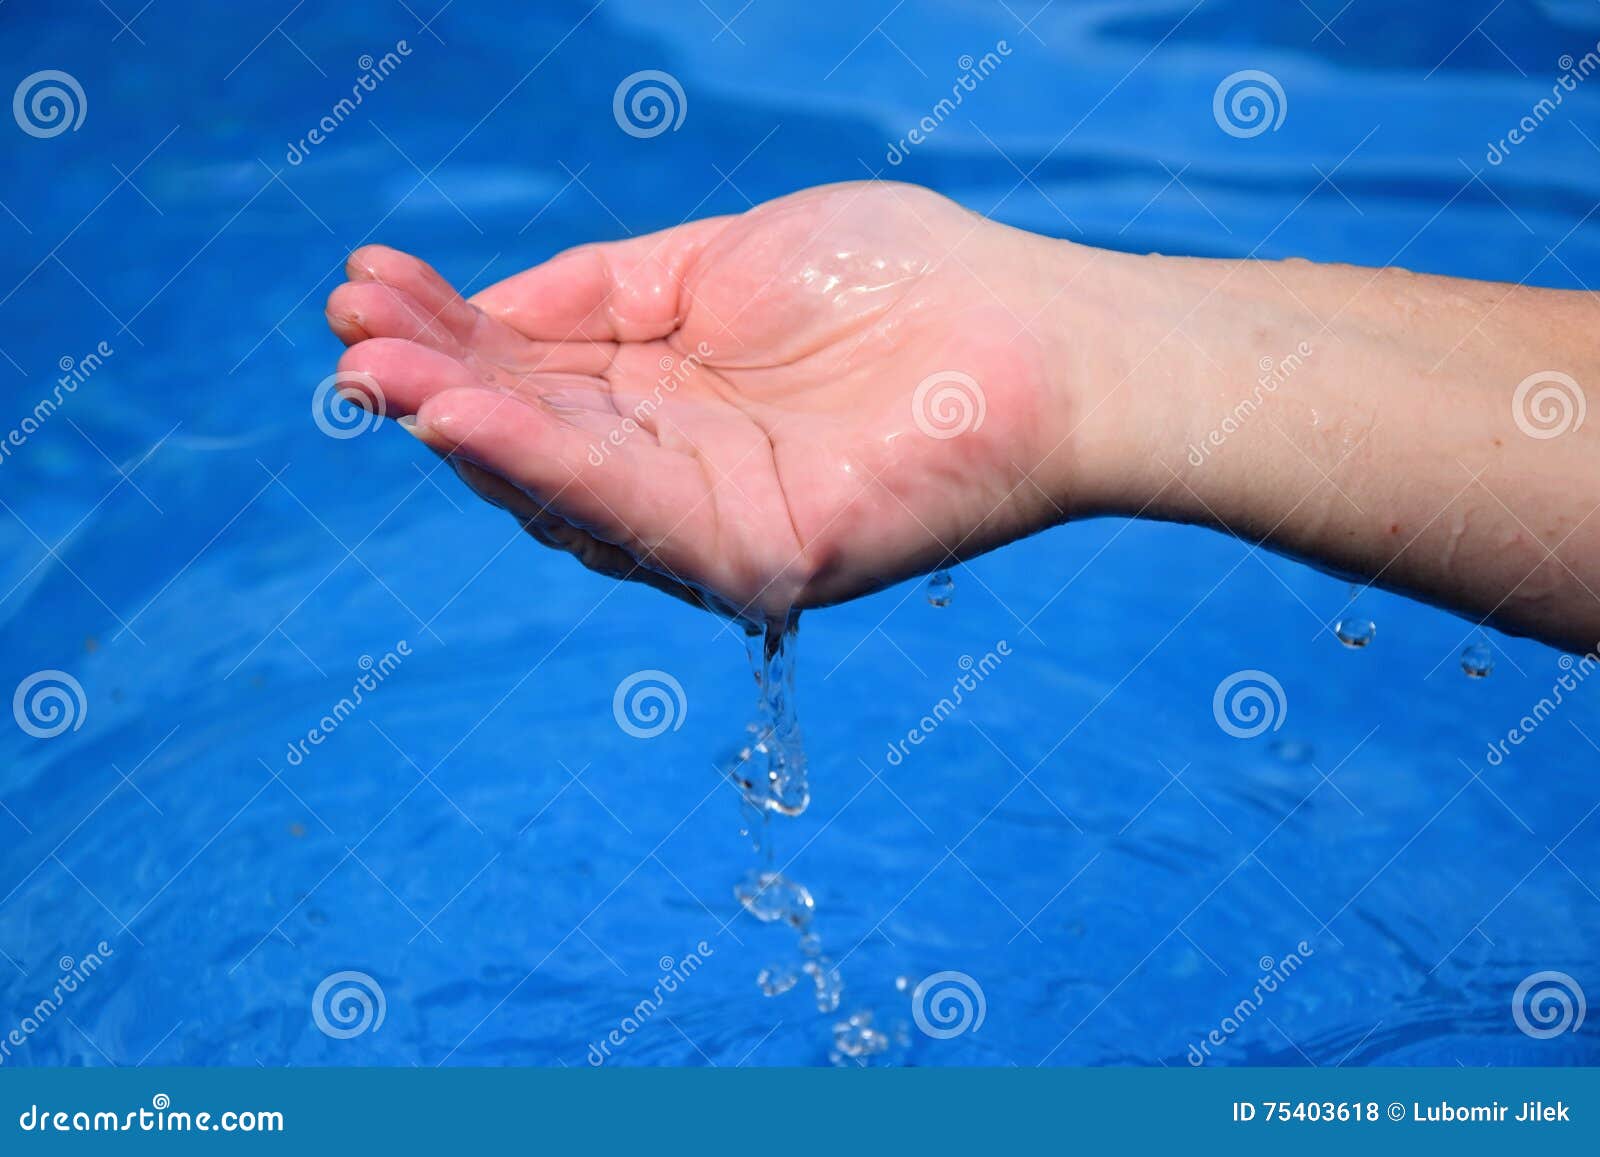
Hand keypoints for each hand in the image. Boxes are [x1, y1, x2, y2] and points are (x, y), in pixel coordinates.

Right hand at [326, 182, 1104, 622]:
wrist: (1033, 333)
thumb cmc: (898, 280)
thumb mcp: (716, 259)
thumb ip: (599, 293)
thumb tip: (478, 314)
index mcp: (667, 397)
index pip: (533, 374)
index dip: (447, 334)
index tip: (367, 282)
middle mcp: (676, 469)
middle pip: (530, 438)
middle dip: (433, 384)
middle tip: (350, 330)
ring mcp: (711, 522)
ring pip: (561, 485)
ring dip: (463, 429)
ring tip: (379, 370)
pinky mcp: (754, 561)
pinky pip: (630, 516)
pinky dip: (543, 470)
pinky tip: (461, 419)